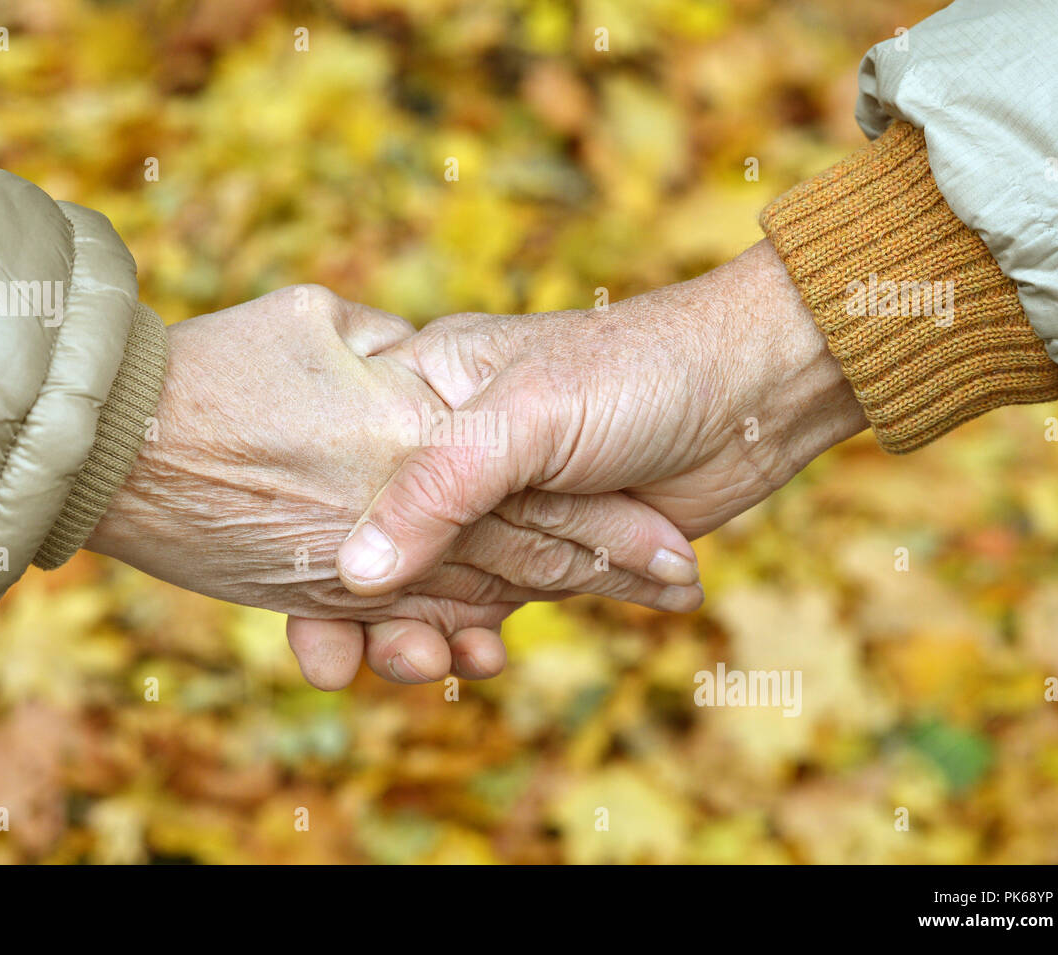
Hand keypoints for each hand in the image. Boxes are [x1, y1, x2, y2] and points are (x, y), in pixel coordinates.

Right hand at [85, 286, 697, 687]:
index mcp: (421, 389)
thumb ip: (438, 487)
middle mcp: (449, 447)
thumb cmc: (634, 374)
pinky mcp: (549, 540)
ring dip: (430, 635)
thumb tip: (353, 574)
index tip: (305, 621)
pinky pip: (497, 599)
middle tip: (374, 666)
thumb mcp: (525, 416)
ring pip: (437, 580)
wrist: (753, 391)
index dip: (312, 555)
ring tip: (443, 670)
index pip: (339, 478)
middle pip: (382, 543)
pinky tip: (487, 661)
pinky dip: (485, 635)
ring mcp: (500, 498)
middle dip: (373, 613)